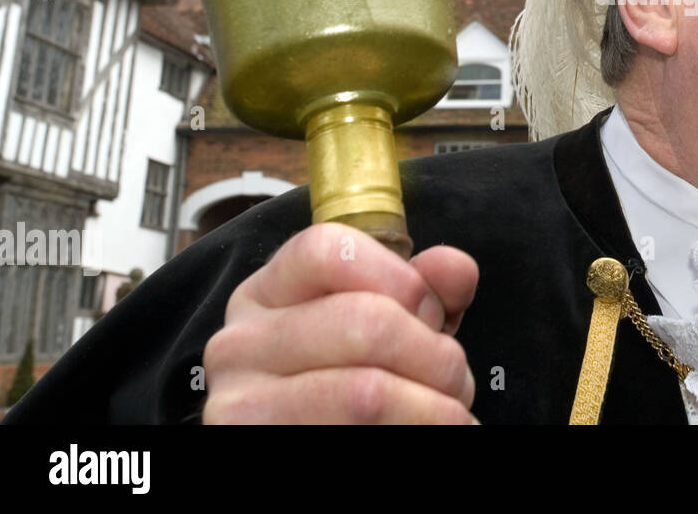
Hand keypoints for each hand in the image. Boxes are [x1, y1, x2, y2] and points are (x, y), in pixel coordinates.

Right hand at [202, 223, 478, 423]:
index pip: (329, 250)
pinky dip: (415, 432)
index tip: (433, 316)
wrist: (320, 444)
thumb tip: (454, 268)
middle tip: (457, 382)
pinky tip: (426, 432)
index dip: (402, 279)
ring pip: (366, 393)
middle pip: (363, 322)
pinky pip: (358, 435)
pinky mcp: (255, 446)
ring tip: (451, 416)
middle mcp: (240, 344)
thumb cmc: (350, 383)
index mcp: (268, 294)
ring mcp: (242, 405)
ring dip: (434, 408)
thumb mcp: (385, 324)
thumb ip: (420, 290)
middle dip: (437, 355)